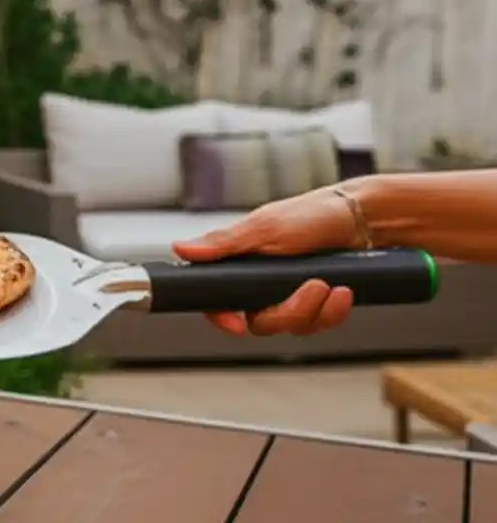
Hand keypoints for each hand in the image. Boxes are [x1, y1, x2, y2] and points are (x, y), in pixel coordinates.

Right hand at [172, 185, 363, 336]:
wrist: (362, 219)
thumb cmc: (311, 214)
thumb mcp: (265, 227)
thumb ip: (224, 244)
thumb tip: (180, 249)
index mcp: (240, 265)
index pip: (216, 302)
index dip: (222, 317)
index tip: (237, 324)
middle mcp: (260, 285)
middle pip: (260, 323)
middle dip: (289, 312)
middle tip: (312, 286)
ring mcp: (288, 296)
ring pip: (291, 327)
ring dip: (316, 310)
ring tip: (332, 284)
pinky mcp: (315, 304)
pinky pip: (318, 325)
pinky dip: (333, 312)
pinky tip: (343, 291)